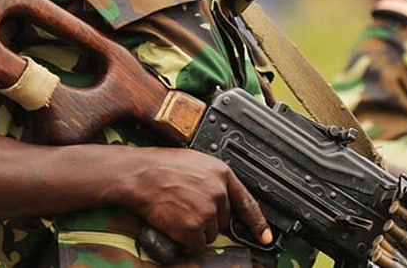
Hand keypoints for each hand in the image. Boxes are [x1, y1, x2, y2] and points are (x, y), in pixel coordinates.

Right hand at [120, 148, 271, 255]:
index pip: (247, 202)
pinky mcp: (193, 227)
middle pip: (224, 220)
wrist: (141, 175)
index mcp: (222, 174)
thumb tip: (218, 196)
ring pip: (209, 234)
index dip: (257, 223)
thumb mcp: (196, 163)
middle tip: (188, 208)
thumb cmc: (161, 166)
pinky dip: (186, 242)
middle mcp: (219, 193)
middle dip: (209, 219)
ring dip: (196, 230)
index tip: (265, 237)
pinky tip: (175, 227)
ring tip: (178, 214)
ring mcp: (207, 211)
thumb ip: (212, 179)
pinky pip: (196, 245)